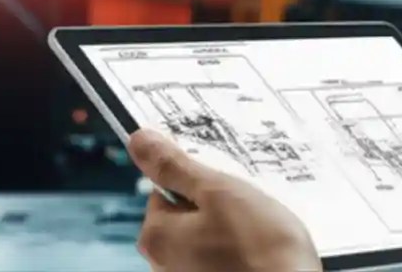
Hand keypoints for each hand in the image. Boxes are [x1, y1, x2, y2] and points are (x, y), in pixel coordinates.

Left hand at [128, 129, 321, 271]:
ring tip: (258, 232)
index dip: (198, 182)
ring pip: (206, 237)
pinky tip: (259, 250)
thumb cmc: (261, 248)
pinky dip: (238, 251)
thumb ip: (175, 167)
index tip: (223, 185)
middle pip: (185, 216)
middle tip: (246, 208)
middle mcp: (163, 265)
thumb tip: (140, 141)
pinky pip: (221, 258)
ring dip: (230, 230)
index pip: (165, 190)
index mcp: (157, 237)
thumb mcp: (218, 192)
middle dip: (215, 207)